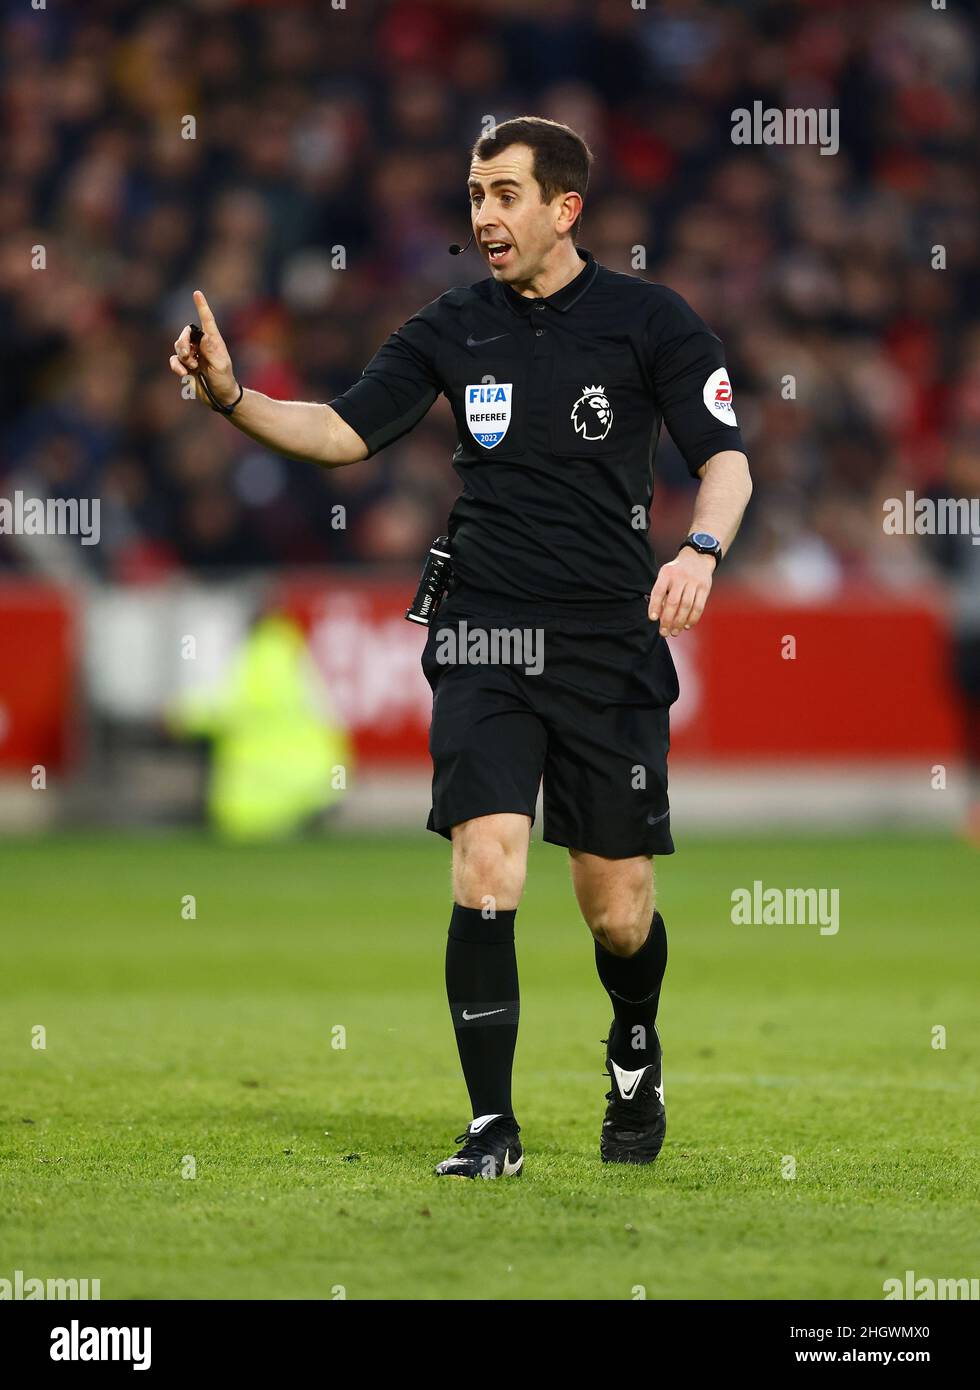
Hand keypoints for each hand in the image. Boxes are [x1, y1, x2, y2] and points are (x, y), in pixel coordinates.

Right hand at [169, 290, 238, 407]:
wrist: (219, 397)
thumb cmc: (224, 380)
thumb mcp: (220, 366)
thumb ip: (211, 351)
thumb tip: (203, 336)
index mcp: (213, 341)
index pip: (207, 320)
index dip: (202, 306)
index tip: (197, 293)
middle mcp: (202, 345)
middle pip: (185, 333)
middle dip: (183, 342)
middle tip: (188, 355)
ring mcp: (193, 355)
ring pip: (178, 346)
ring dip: (182, 356)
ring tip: (192, 367)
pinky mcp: (185, 365)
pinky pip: (174, 360)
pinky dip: (176, 366)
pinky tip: (184, 374)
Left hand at [648, 548, 715, 636]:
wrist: (698, 557)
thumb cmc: (677, 571)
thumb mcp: (666, 575)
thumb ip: (661, 592)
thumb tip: (658, 616)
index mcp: (667, 573)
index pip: (658, 591)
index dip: (654, 606)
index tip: (652, 619)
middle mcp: (680, 577)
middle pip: (673, 602)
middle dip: (667, 620)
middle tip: (664, 632)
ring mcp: (694, 582)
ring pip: (686, 606)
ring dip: (680, 622)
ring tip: (674, 632)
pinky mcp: (705, 587)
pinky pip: (699, 606)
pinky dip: (693, 618)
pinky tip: (687, 626)